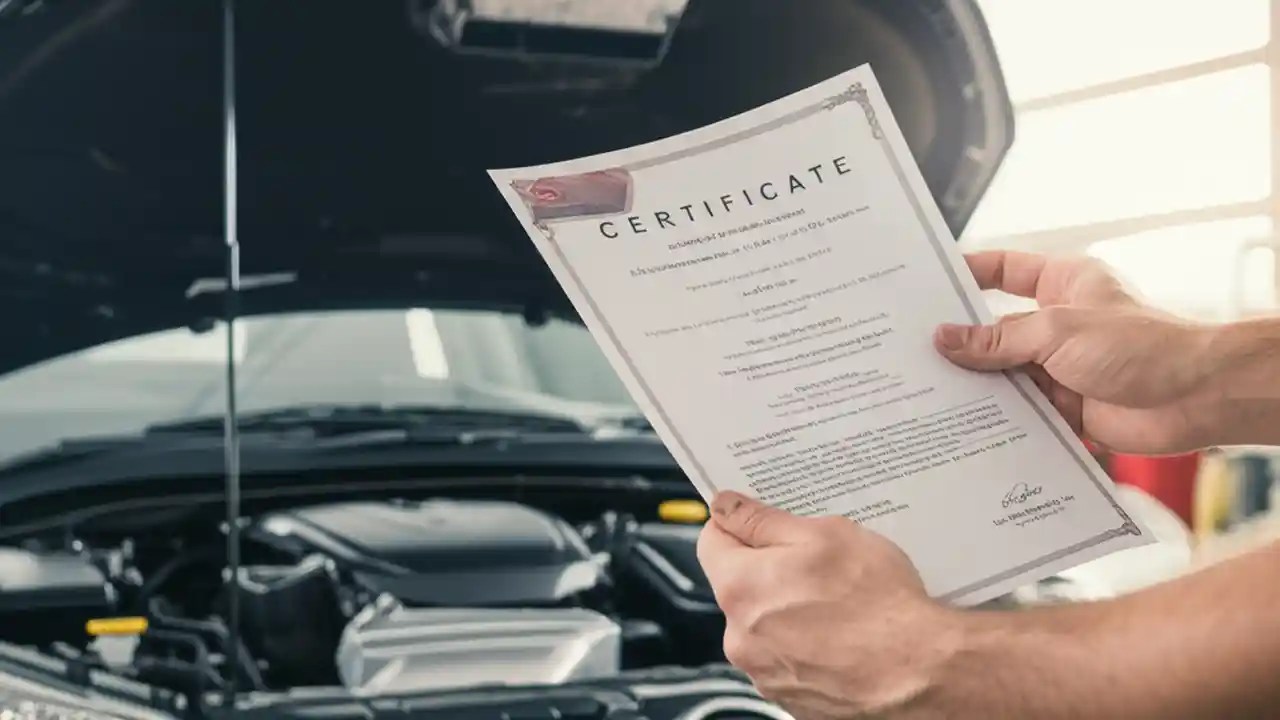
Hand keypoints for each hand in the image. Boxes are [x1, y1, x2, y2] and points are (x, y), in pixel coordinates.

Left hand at [697, 491, 959, 718]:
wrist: (921, 674)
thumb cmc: (877, 602)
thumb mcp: (823, 535)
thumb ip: (763, 520)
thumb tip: (724, 505)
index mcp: (739, 588)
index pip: (711, 541)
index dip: (735, 524)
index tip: (760, 520)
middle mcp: (739, 637)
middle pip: (739, 586)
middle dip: (770, 569)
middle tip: (817, 562)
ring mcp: (763, 674)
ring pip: (764, 625)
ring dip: (788, 610)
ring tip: (838, 604)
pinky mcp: (790, 698)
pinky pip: (786, 658)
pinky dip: (806, 645)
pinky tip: (842, 636)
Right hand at [935, 251, 1216, 453]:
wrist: (1194, 400)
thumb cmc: (1142, 346)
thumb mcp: (1057, 331)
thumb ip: (998, 338)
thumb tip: (946, 338)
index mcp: (1062, 283)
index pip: (1003, 270)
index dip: (967, 274)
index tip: (927, 284)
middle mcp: (1057, 322)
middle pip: (996, 327)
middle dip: (961, 338)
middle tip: (913, 345)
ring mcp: (1059, 365)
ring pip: (1003, 372)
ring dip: (976, 382)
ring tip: (928, 389)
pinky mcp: (1063, 404)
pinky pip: (1020, 409)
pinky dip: (997, 416)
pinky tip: (963, 422)